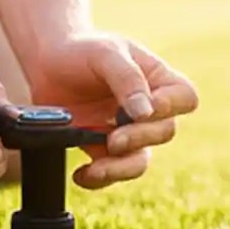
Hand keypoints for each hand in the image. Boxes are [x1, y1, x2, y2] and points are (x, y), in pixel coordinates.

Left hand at [28, 32, 198, 189]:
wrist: (45, 61)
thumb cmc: (81, 49)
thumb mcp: (105, 53)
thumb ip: (128, 79)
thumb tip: (146, 113)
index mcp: (157, 79)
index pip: (185, 97)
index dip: (172, 107)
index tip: (146, 109)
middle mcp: (147, 109)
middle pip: (164, 132)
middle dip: (139, 138)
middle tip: (113, 138)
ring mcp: (126, 131)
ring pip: (139, 160)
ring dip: (121, 168)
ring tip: (96, 168)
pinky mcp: (101, 148)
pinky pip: (110, 172)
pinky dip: (98, 179)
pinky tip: (81, 174)